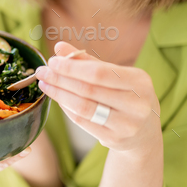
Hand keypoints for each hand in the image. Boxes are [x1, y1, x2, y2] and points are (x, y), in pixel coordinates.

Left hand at [36, 41, 161, 153]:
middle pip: (89, 90)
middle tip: (42, 72)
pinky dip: (66, 108)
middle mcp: (137, 104)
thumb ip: (87, 61)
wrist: (145, 132)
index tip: (52, 61)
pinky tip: (57, 99)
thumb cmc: (126, 95)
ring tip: (45, 85)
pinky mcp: (115, 139)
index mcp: (140, 81)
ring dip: (59, 94)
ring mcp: (127, 124)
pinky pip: (82, 121)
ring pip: (83, 107)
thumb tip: (59, 47)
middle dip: (60, 79)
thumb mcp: (115, 75)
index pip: (99, 73)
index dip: (72, 67)